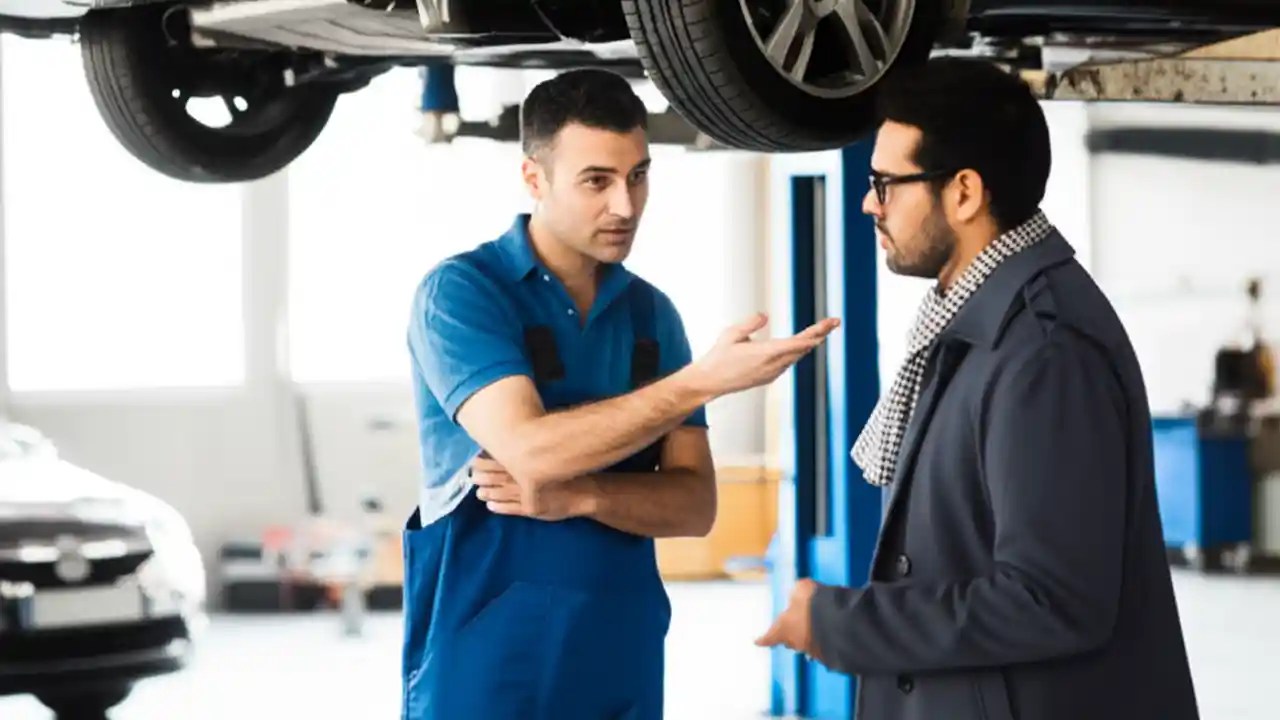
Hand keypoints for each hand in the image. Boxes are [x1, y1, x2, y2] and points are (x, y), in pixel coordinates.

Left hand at [470, 454, 589, 521]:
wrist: (585, 490)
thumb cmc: (568, 469)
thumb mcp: (550, 455)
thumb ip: (532, 451)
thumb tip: (515, 441)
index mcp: (525, 464)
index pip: (498, 462)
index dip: (483, 462)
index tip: (473, 460)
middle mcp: (522, 478)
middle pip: (495, 477)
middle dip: (482, 477)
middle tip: (471, 476)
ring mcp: (525, 495)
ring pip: (500, 493)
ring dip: (487, 492)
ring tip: (478, 492)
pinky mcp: (531, 508)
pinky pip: (510, 508)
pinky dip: (499, 507)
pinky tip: (490, 506)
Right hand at [687, 314, 839, 396]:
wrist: (709, 382)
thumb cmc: (718, 357)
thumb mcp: (731, 334)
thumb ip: (750, 323)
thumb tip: (765, 315)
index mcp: (764, 354)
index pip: (796, 343)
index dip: (814, 334)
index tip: (827, 326)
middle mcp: (772, 366)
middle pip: (802, 349)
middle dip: (818, 334)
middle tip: (833, 322)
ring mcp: (771, 374)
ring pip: (796, 357)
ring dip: (809, 344)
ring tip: (823, 331)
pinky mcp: (768, 377)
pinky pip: (788, 363)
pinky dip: (797, 352)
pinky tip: (803, 346)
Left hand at [755, 578, 821, 659]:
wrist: (839, 618)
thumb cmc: (813, 602)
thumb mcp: (800, 589)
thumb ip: (796, 594)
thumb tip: (796, 594)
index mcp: (783, 628)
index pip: (768, 637)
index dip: (763, 639)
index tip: (757, 642)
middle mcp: (795, 642)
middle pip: (789, 641)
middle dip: (790, 635)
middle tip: (794, 626)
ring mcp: (812, 650)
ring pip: (807, 644)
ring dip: (809, 636)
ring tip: (816, 626)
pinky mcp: (829, 653)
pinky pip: (823, 647)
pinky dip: (824, 640)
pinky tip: (829, 631)